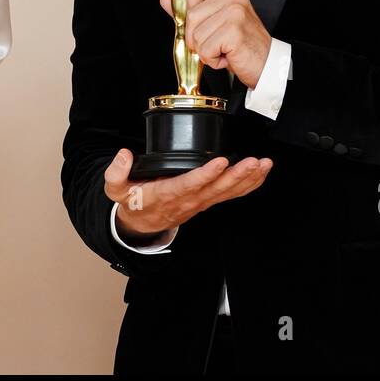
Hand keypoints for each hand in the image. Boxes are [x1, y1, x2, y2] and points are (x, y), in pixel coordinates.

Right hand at [105, 148, 272, 239]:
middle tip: (253, 162)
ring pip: (228, 192)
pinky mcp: (208, 200)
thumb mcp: (116, 189)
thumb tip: (123, 155)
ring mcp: (201, 202)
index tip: (220, 162)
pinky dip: (249, 184)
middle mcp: (189, 200)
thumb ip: (116, 173)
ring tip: (263, 165)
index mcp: (168, 194)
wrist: (141, 224)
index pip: (189, 185)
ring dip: (248, 179)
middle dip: (237, 175)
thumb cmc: (133, 202)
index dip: (206, 175)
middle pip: (217, 189)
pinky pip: (232, 194)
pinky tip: (261, 173)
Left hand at [159, 0, 271, 88]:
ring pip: (196, 35)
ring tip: (225, 49)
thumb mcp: (216, 24)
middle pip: (191, 15)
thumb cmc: (244, 46)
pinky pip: (205, 50)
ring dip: (207, 51)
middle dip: (198, 37)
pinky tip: (228, 56)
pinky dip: (213, 60)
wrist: (267, 65)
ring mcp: (234, 14)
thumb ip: (190, 10)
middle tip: (217, 42)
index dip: (190, 7)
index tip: (200, 21)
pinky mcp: (233, 32)